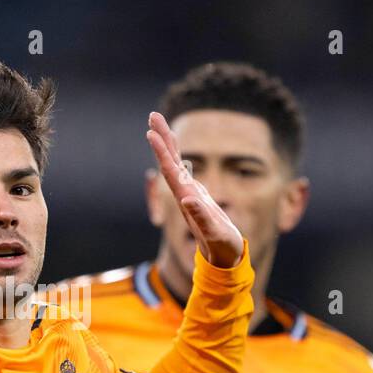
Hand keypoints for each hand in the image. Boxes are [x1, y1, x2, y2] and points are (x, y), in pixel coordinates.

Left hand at [145, 111, 244, 267]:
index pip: (171, 171)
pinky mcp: (195, 194)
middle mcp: (184, 193)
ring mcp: (188, 193)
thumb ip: (202, 218)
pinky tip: (173, 145)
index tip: (151, 132)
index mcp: (187, 199)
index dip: (162, 152)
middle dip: (162, 138)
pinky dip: (177, 155)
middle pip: (170, 162)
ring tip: (158, 122)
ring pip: (175, 163)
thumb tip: (187, 200)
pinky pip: (183, 169)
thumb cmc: (221, 246)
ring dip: (167, 143)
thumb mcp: (214, 233)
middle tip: (153, 115)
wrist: (221, 257)